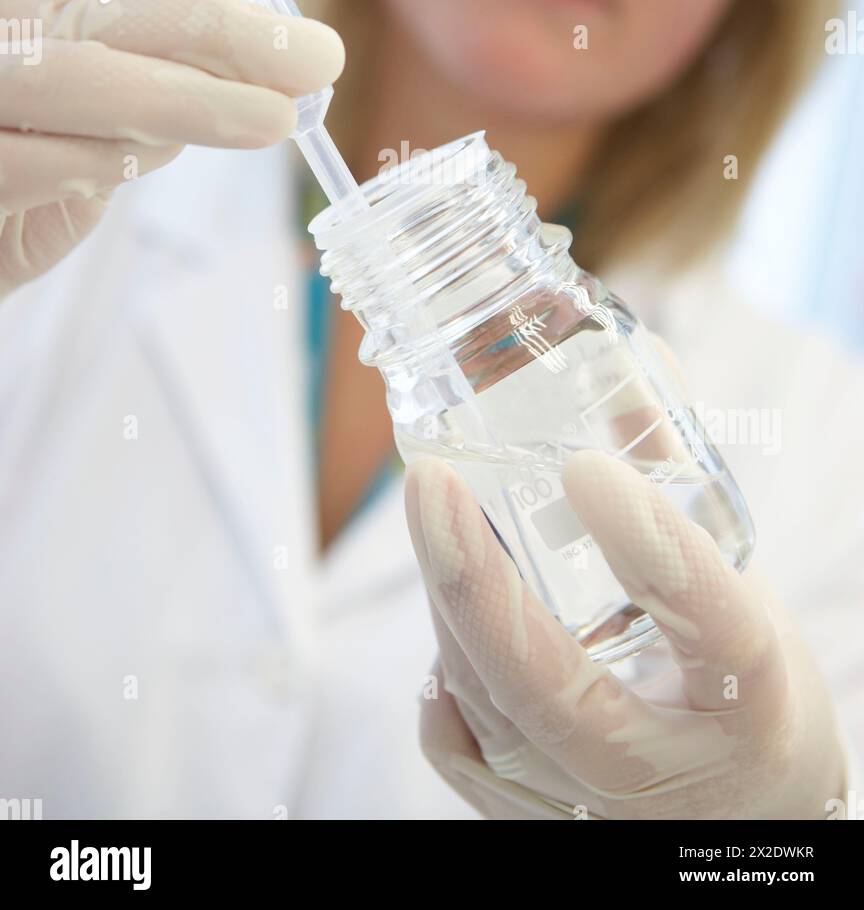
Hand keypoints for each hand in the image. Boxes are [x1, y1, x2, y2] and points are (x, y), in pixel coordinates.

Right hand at [0, 0, 343, 297]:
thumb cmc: (14, 169)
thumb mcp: (83, 106)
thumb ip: (145, 74)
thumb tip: (260, 70)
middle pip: (113, 15)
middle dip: (228, 35)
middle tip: (320, 56)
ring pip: (94, 88)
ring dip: (193, 108)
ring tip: (271, 119)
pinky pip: (53, 163)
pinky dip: (103, 164)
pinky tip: (126, 163)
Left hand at [405, 424, 846, 819]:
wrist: (745, 816)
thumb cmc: (745, 690)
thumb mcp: (745, 587)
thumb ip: (684, 482)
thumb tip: (637, 359)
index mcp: (748, 703)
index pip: (706, 624)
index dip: (649, 545)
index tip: (585, 466)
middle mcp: (664, 771)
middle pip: (548, 690)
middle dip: (475, 583)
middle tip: (432, 479)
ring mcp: (589, 810)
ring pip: (487, 711)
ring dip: (452, 602)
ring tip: (439, 506)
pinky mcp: (530, 823)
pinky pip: (460, 751)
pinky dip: (444, 676)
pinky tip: (451, 616)